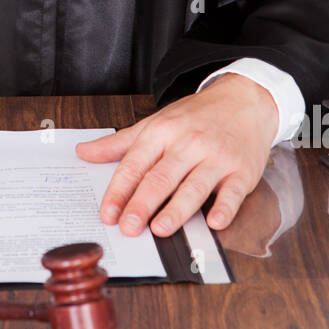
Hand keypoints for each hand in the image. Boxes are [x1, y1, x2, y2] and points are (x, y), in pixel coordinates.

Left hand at [75, 73, 278, 236]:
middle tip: (129, 227)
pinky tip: (215, 222)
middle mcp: (188, 143)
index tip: (108, 213)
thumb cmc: (197, 116)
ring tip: (161, 229)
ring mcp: (216, 157)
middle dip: (143, 203)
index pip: (135, 164)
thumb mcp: (156, 122)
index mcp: (162, 132)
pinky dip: (224, 208)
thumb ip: (120, 142)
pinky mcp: (242, 171)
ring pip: (194, 186)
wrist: (245, 99)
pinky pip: (233, 192)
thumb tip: (83, 152)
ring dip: (177, 209)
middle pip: (161, 177)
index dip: (119, 190)